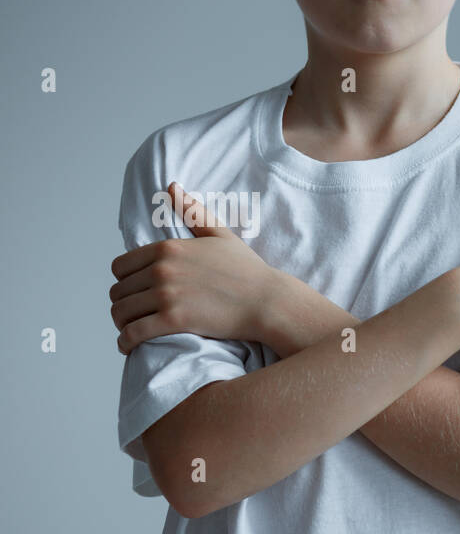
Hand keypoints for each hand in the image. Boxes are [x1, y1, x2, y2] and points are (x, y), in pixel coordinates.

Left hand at [109, 182, 281, 353]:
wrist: (267, 302)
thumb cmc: (248, 271)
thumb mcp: (220, 234)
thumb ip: (192, 211)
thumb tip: (172, 187)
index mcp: (167, 248)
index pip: (120, 266)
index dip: (123, 281)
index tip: (133, 292)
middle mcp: (162, 270)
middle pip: (118, 291)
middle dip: (122, 304)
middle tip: (134, 314)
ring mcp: (167, 295)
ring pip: (121, 312)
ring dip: (121, 323)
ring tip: (130, 330)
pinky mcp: (174, 321)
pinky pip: (134, 333)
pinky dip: (125, 342)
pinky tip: (128, 346)